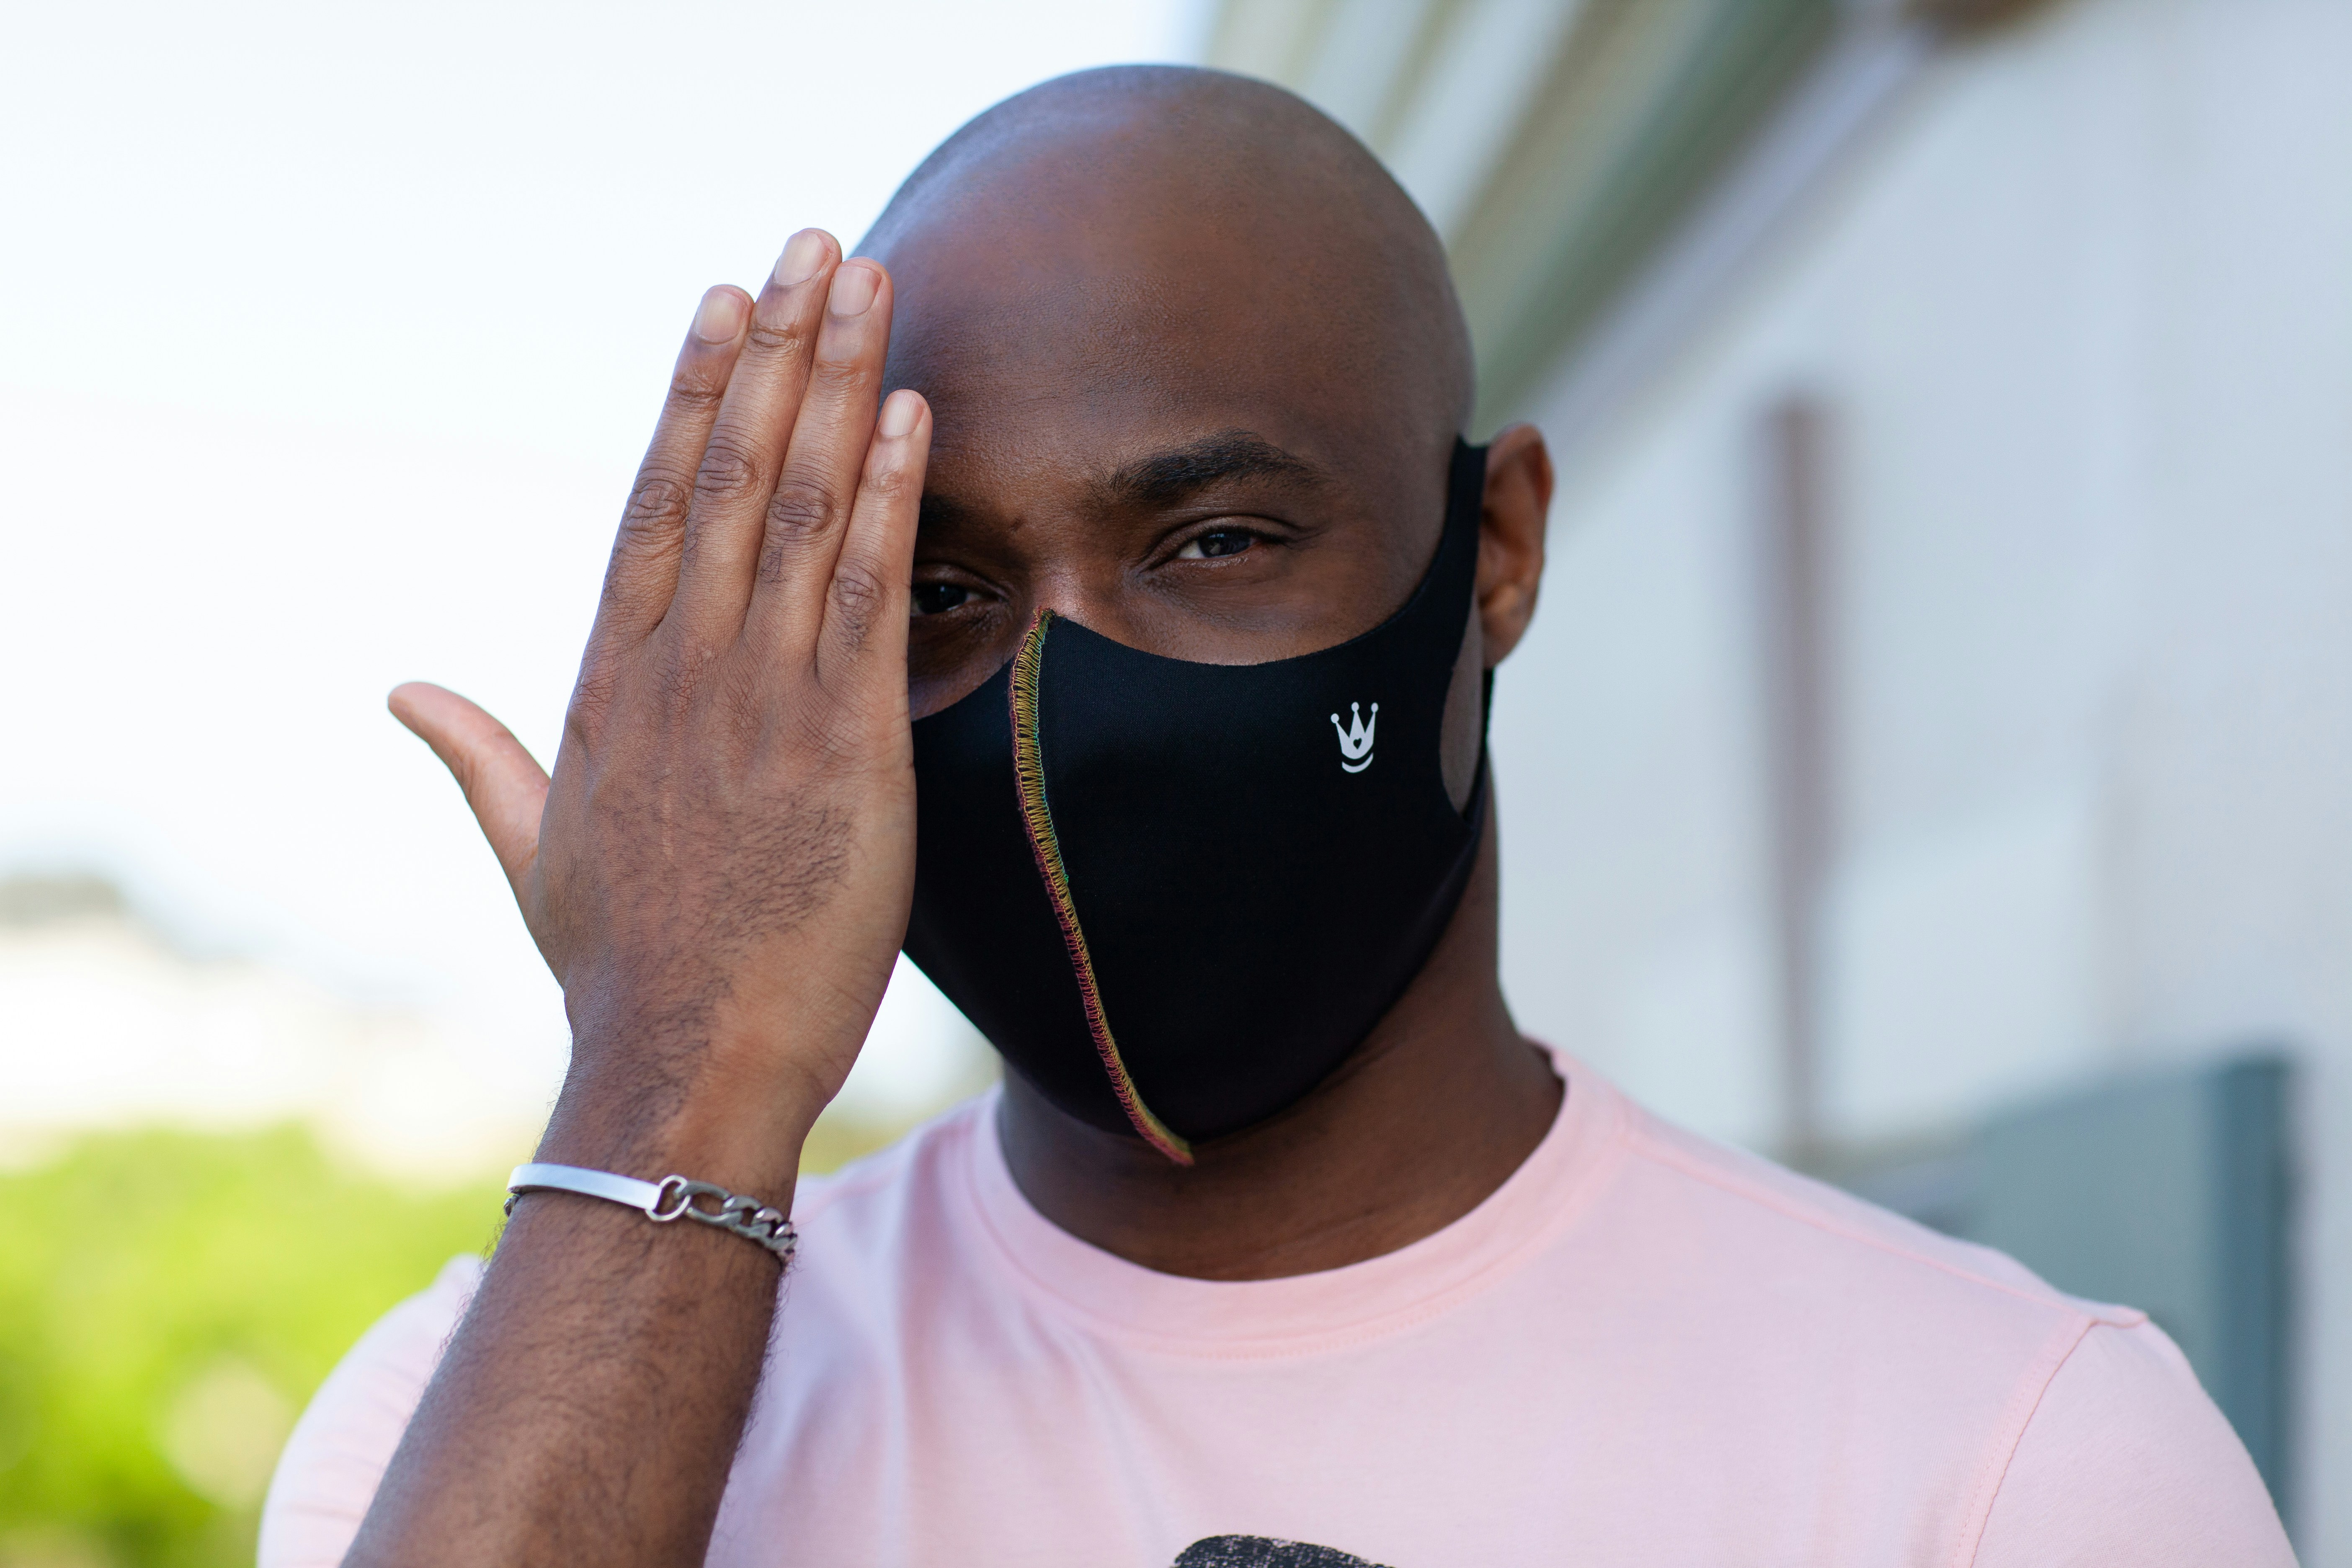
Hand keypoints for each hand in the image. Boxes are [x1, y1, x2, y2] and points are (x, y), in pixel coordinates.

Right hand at [390, 229, 929, 1184]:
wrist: (686, 1064)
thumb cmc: (618, 967)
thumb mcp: (527, 849)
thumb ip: (475, 754)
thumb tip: (401, 690)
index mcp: (613, 684)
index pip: (652, 503)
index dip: (690, 395)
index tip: (720, 306)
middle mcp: (684, 670)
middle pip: (727, 474)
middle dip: (775, 353)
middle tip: (807, 245)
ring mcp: (762, 702)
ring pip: (799, 511)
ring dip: (837, 389)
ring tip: (864, 285)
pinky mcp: (844, 749)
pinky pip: (868, 598)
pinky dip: (887, 501)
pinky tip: (909, 416)